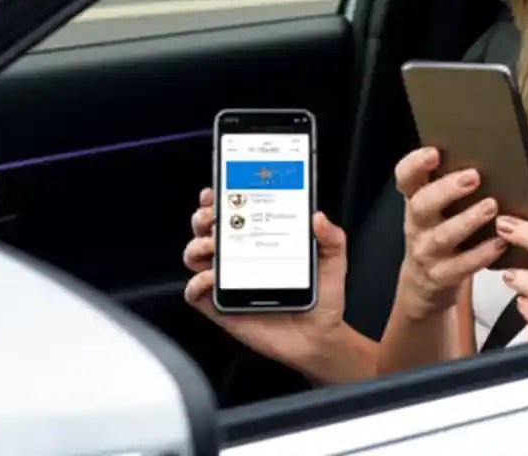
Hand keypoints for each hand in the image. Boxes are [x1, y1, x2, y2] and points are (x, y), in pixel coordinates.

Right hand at [182, 188, 346, 374]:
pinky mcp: (222, 308)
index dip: (220, 200)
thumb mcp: (333, 261)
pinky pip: (195, 294)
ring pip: (194, 257)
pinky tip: (214, 278)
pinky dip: (198, 283)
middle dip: (202, 217)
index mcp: (260, 243)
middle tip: (213, 216)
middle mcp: (240, 259)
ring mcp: (228, 283)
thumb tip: (319, 218)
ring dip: (196, 246)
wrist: (319, 337)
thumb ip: (332, 237)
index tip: (218, 190)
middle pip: (206, 231)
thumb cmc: (321, 298)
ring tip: (213, 244)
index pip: (234, 215)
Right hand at [394, 147, 508, 319]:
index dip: (415, 164)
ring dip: (468, 220)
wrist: (426, 284)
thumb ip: (453, 184)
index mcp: (416, 200)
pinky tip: (500, 243)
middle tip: (474, 176)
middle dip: (447, 189)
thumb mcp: (439, 208)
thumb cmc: (442, 232)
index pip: (406, 177)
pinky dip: (481, 254)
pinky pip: (461, 266)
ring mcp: (426, 252)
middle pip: (422, 204)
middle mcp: (417, 224)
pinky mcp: (442, 276)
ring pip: (442, 235)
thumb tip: (494, 153)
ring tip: (491, 207)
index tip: (433, 152)